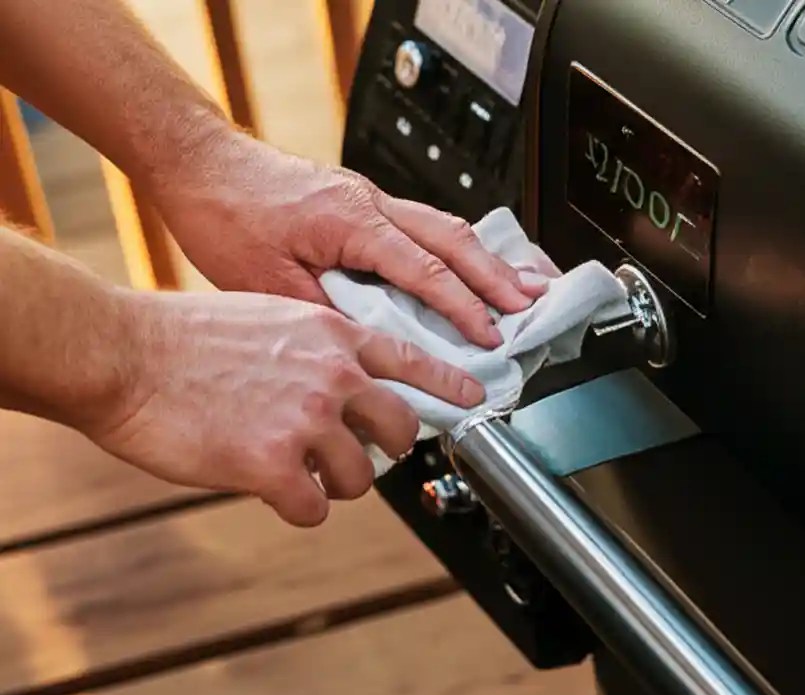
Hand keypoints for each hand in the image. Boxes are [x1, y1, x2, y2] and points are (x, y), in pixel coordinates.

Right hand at [87, 289, 484, 527]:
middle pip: (401, 428)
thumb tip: (346, 381)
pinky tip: (274, 491)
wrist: (127, 355)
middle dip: (387, 449)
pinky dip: (298, 507)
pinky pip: (314, 507)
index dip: (450, 385)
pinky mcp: (273, 464)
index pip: (414, 360)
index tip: (476, 399)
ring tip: (300, 472)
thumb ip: (319, 347)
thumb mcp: (272, 316)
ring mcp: (307, 420)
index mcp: (332, 335)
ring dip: (336, 484)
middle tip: (360, 456)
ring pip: (362, 477)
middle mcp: (332, 375)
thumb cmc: (185, 338)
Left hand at [150, 131, 545, 348]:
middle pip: (454, 238)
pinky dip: (453, 247)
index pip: (426, 271)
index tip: (490, 336)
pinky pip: (422, 223)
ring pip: (444, 225)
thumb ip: (324, 312)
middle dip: (497, 275)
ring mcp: (367, 198)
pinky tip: (466, 263)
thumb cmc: (223, 213)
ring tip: (518, 285)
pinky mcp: (358, 202)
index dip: (463, 307)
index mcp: (352, 222)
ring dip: (483, 257)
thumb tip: (369, 345)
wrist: (197, 163)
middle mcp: (369, 204)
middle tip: (533, 303)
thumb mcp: (266, 282)